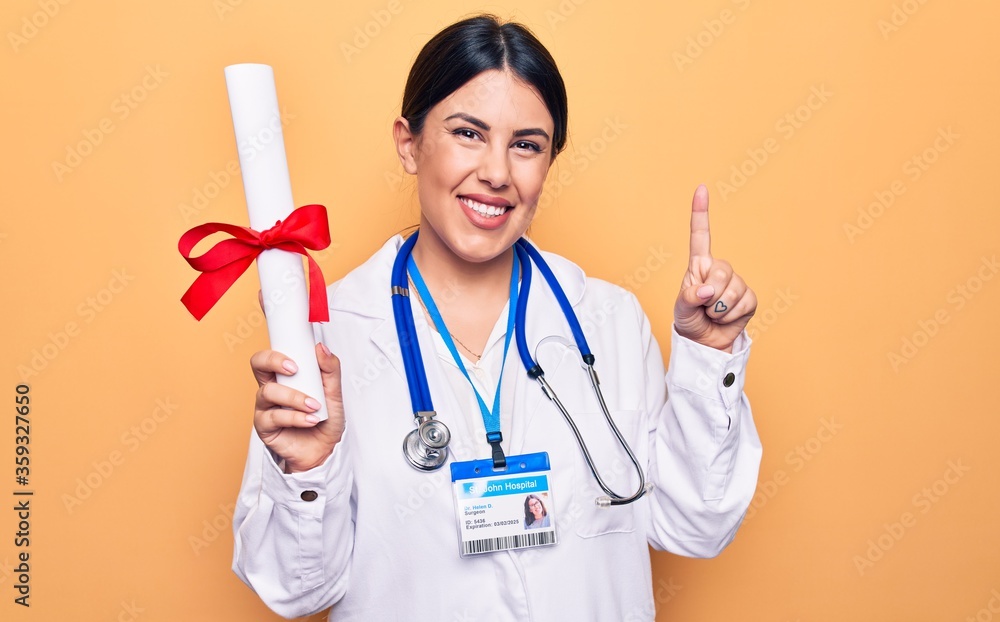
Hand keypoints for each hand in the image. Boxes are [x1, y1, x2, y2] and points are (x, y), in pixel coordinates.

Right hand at [251, 343, 345, 472]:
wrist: (325, 450)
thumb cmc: (326, 419)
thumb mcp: (334, 392)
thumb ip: (330, 370)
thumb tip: (321, 347)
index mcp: (284, 376)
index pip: (270, 354)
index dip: (276, 351)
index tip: (297, 359)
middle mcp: (271, 389)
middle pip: (257, 364)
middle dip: (273, 362)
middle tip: (295, 370)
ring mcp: (265, 407)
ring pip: (268, 392)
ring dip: (294, 397)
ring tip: (314, 407)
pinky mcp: (264, 427)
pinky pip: (274, 416)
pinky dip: (295, 417)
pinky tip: (310, 420)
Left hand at [673, 185, 756, 351]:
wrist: (705, 342)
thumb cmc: (689, 320)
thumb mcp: (681, 309)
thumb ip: (690, 297)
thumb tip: (709, 291)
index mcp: (698, 266)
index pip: (700, 236)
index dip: (701, 213)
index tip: (701, 188)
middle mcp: (718, 270)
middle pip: (722, 270)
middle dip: (712, 294)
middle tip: (704, 307)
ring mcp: (735, 282)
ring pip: (734, 289)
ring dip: (720, 309)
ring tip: (713, 314)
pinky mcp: (749, 298)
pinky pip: (745, 303)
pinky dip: (733, 316)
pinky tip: (727, 318)